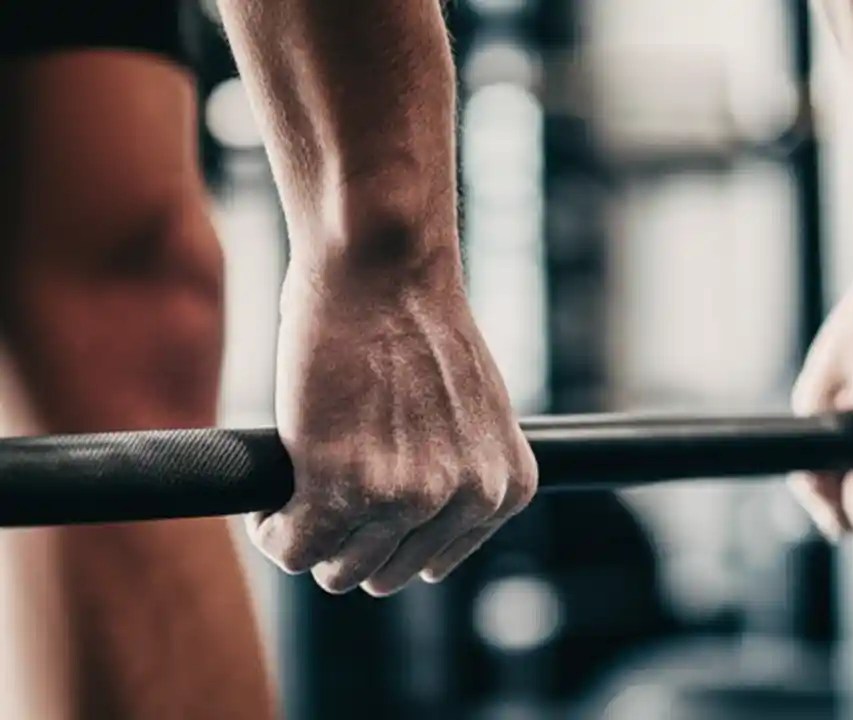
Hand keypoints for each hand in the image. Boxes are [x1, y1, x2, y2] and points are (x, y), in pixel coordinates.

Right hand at [251, 249, 536, 595]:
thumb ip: (454, 468)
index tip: (358, 507)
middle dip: (345, 541)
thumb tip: (408, 519)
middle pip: (383, 572)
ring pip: (336, 569)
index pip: (430, 559)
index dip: (385, 536)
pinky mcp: (340, 487)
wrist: (384, 266)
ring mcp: (406, 498)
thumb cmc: (416, 320)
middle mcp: (466, 500)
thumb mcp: (470, 410)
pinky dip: (272, 532)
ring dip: (306, 540)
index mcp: (505, 488)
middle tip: (318, 497)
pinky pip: (291, 548)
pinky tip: (268, 504)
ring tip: (291, 499)